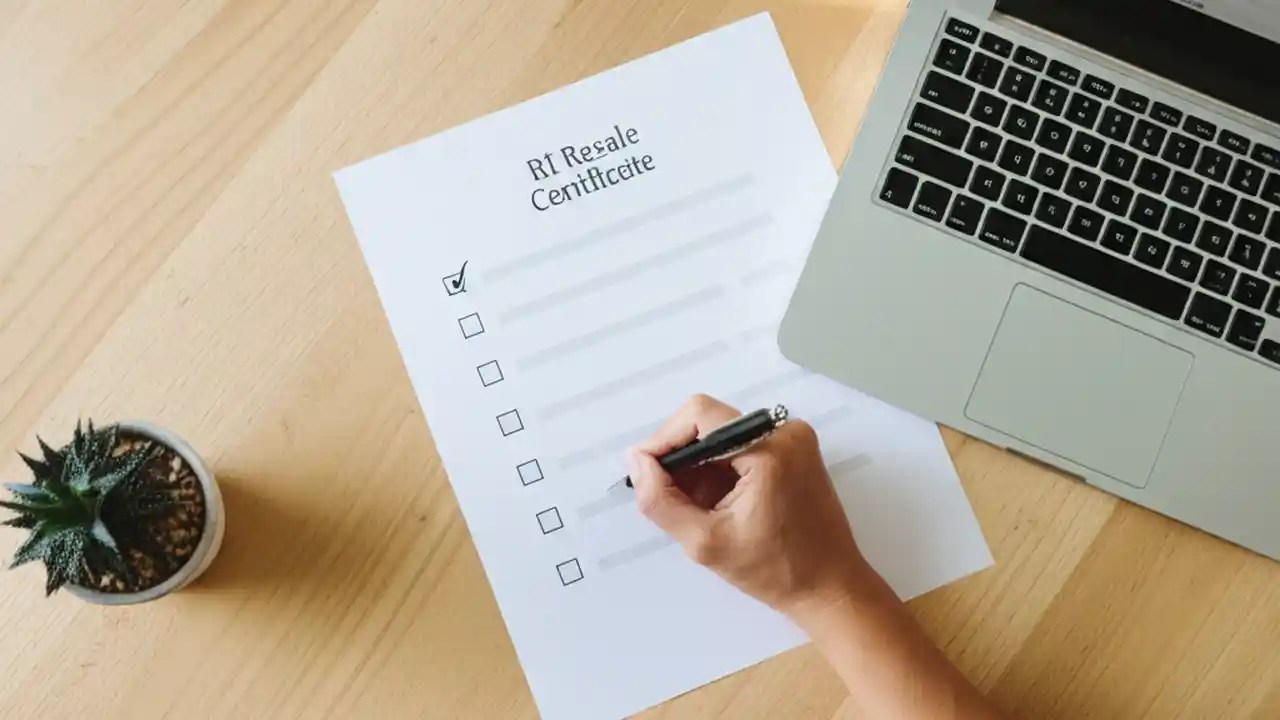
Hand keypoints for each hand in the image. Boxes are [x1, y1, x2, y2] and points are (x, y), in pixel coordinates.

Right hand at [626, 394, 879, 621]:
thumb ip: (661, 500)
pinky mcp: (796, 452)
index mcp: (770, 448)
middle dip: (682, 458)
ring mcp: (794, 439)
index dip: (664, 439)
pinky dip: (722, 469)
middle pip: (710, 423)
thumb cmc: (775, 571)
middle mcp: (786, 432)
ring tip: (697, 508)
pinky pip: (743, 446)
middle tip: (668, 498)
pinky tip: (718, 504)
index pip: (699, 415)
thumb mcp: (705, 542)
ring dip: (701, 466)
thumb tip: (635, 461)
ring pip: (724, 436)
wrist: (830, 588)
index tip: (645, 472)